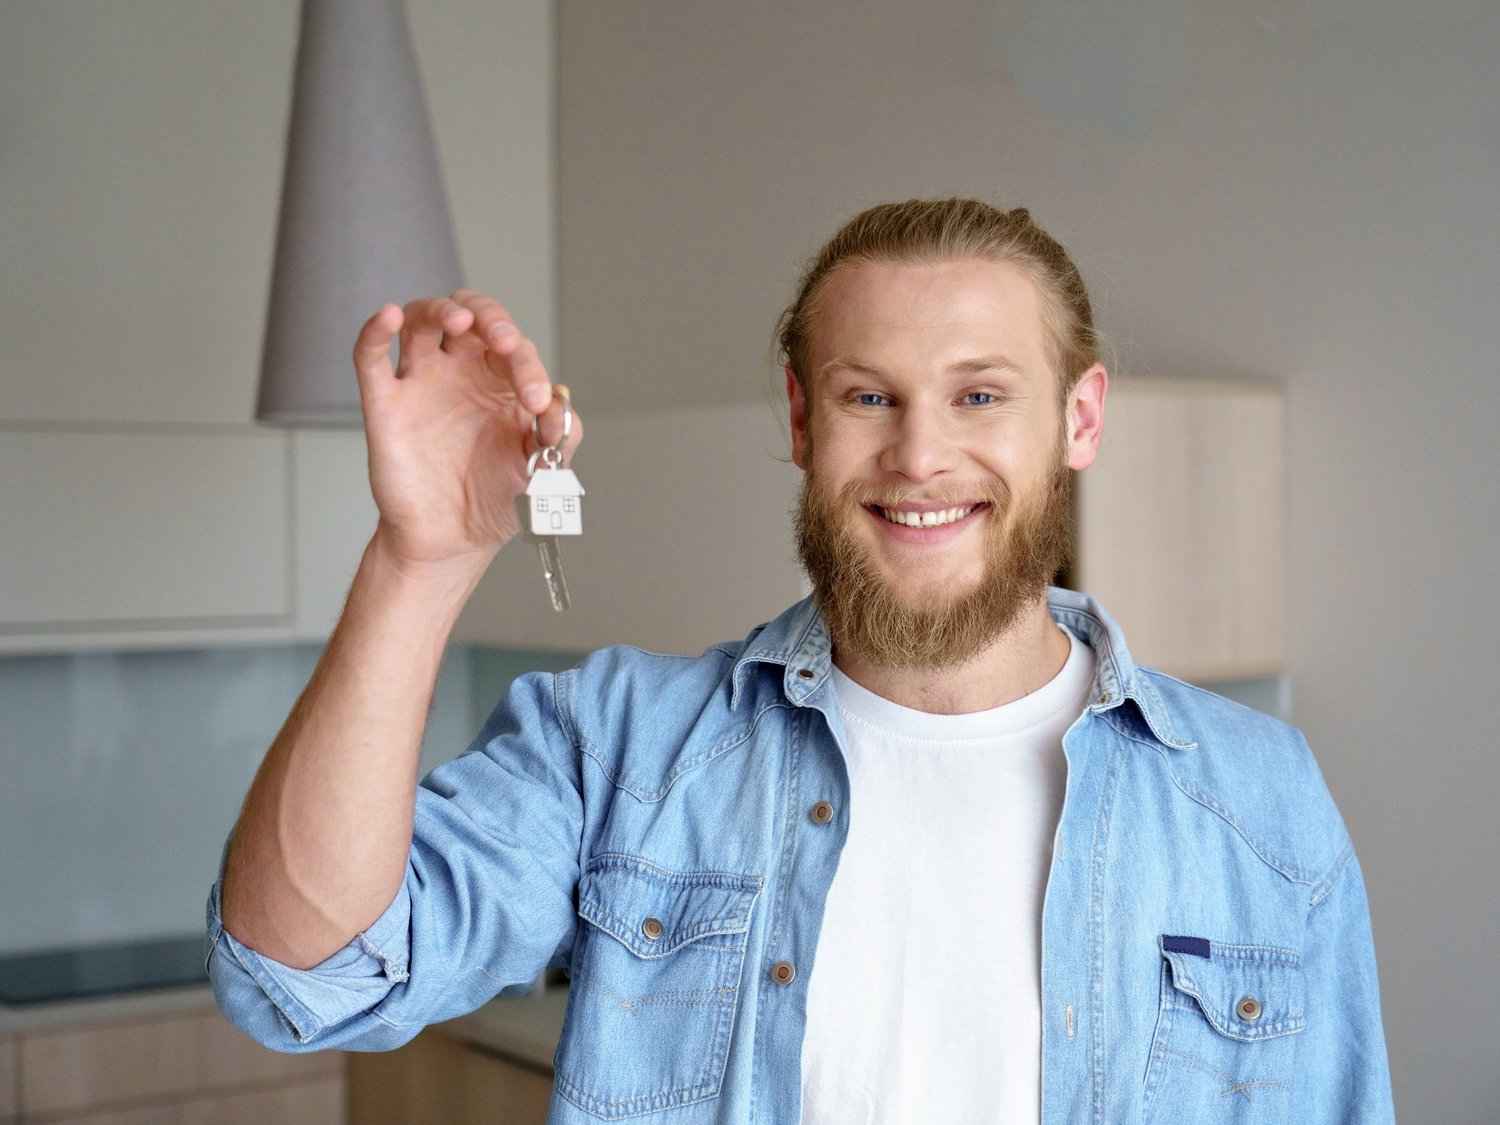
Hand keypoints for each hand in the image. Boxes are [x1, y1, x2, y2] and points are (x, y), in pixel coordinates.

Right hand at [351, 290, 580, 571]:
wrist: (452, 541)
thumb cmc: (495, 500)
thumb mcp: (541, 468)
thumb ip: (559, 434)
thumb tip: (559, 401)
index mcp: (501, 381)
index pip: (514, 349)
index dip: (528, 365)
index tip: (537, 400)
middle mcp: (462, 373)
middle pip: (472, 317)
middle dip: (491, 318)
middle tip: (505, 342)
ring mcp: (422, 383)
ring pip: (422, 320)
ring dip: (441, 310)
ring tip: (459, 321)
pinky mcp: (384, 403)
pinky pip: (371, 356)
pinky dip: (376, 330)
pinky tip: (390, 316)